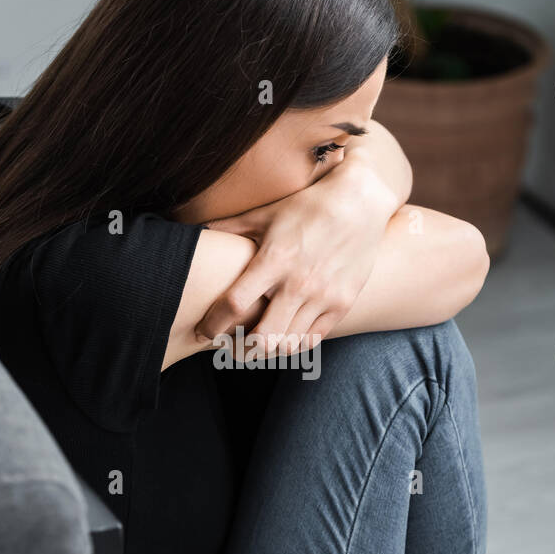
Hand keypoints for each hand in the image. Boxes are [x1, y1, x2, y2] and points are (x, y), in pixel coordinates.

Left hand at [195, 149, 401, 353]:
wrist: (361, 202)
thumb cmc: (308, 206)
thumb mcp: (266, 213)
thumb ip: (229, 227)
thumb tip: (193, 231)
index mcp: (274, 259)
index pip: (234, 303)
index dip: (213, 323)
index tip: (203, 331)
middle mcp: (299, 283)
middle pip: (261, 338)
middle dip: (238, 350)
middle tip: (228, 349)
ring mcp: (323, 296)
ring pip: (286, 345)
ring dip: (265, 351)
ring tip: (253, 346)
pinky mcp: (342, 304)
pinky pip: (312, 340)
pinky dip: (292, 346)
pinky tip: (281, 339)